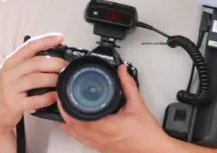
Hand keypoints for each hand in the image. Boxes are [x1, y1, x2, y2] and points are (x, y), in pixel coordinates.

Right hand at [0, 33, 67, 139]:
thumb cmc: (7, 89)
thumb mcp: (13, 71)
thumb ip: (29, 63)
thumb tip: (54, 55)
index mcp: (11, 61)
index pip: (29, 45)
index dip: (46, 40)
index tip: (60, 37)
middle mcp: (10, 72)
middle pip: (36, 63)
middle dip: (55, 63)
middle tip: (67, 65)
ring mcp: (11, 88)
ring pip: (36, 79)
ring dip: (52, 79)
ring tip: (63, 80)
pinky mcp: (14, 104)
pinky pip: (34, 99)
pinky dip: (46, 98)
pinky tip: (55, 96)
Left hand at [56, 64, 179, 152]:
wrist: (155, 151)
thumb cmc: (147, 134)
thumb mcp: (138, 104)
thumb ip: (128, 85)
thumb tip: (122, 71)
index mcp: (106, 127)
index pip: (78, 118)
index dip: (66, 107)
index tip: (62, 95)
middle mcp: (100, 138)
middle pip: (72, 127)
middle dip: (63, 111)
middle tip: (60, 97)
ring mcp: (99, 145)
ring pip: (75, 135)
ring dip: (67, 122)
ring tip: (63, 108)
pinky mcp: (102, 148)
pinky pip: (82, 140)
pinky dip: (74, 131)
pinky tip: (71, 125)